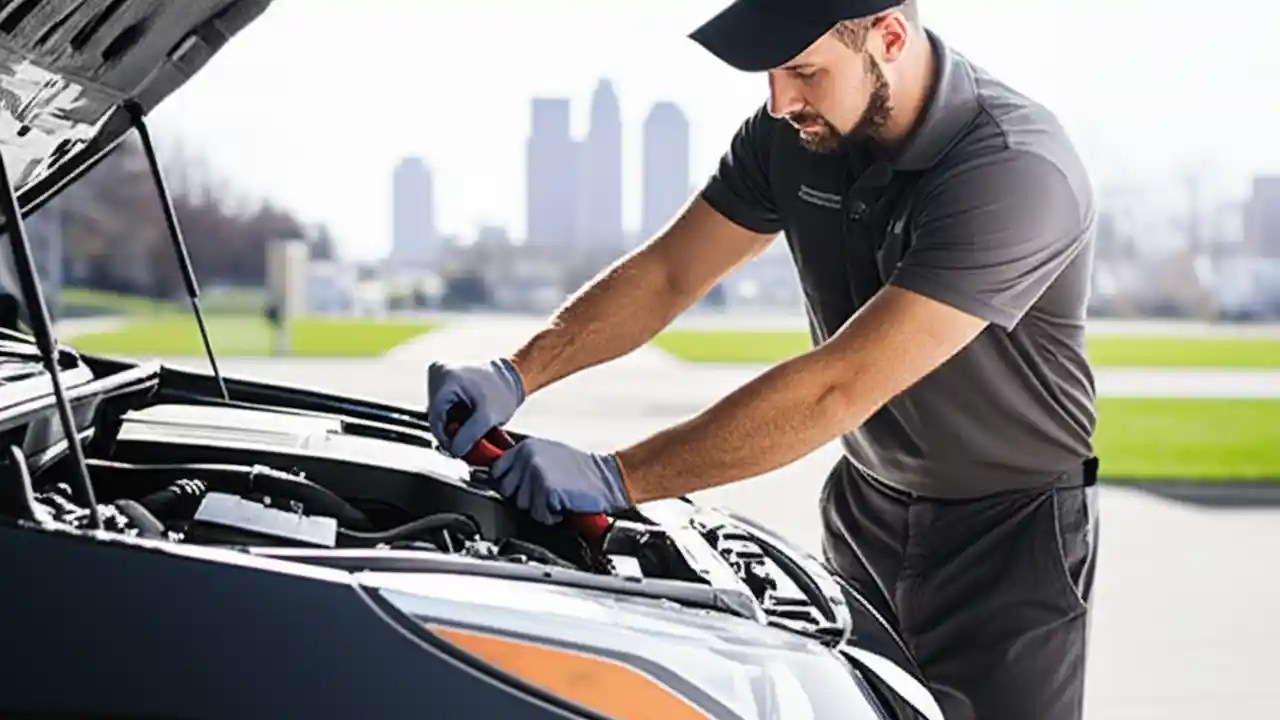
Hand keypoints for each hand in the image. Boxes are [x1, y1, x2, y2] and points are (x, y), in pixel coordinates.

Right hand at [426, 358, 525, 455]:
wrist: (511, 376)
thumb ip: (469, 436)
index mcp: (447, 379)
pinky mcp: (442, 378)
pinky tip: (465, 418)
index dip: (445, 438)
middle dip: (449, 430)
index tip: (457, 449)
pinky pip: (441, 404)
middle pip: (435, 415)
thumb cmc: (503, 391)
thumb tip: (454, 451)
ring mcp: (439, 374)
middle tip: (466, 441)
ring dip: (451, 423)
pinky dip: (452, 415)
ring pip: (437, 411)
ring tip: (469, 427)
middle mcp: (438, 373)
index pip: (435, 418)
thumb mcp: (488, 417)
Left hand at [489, 437, 631, 524]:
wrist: (608, 478)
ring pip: (522, 505)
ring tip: (555, 497)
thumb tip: (503, 475)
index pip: (497, 470)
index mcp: (526, 447)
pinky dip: (550, 516)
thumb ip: (524, 462)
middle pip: (506, 490)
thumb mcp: (548, 454)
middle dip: (523, 497)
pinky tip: (561, 505)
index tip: (520, 487)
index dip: (509, 483)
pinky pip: (538, 514)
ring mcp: (536, 474)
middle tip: (543, 493)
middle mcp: (528, 457)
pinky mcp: (546, 491)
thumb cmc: (582, 469)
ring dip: (539, 507)